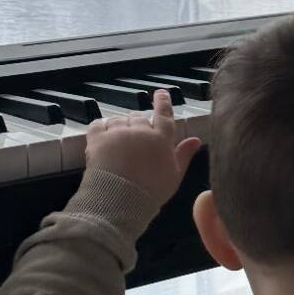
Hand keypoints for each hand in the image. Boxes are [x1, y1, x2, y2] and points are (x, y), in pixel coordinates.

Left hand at [86, 91, 202, 205]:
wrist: (120, 200)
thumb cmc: (151, 191)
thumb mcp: (174, 175)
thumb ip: (184, 155)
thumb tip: (196, 140)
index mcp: (161, 138)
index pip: (164, 114)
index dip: (163, 102)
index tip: (161, 93)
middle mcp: (140, 130)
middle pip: (139, 117)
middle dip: (138, 125)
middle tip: (135, 141)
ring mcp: (118, 133)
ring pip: (119, 119)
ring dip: (120, 127)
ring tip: (119, 144)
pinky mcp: (97, 139)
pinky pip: (98, 124)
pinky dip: (100, 128)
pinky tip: (102, 137)